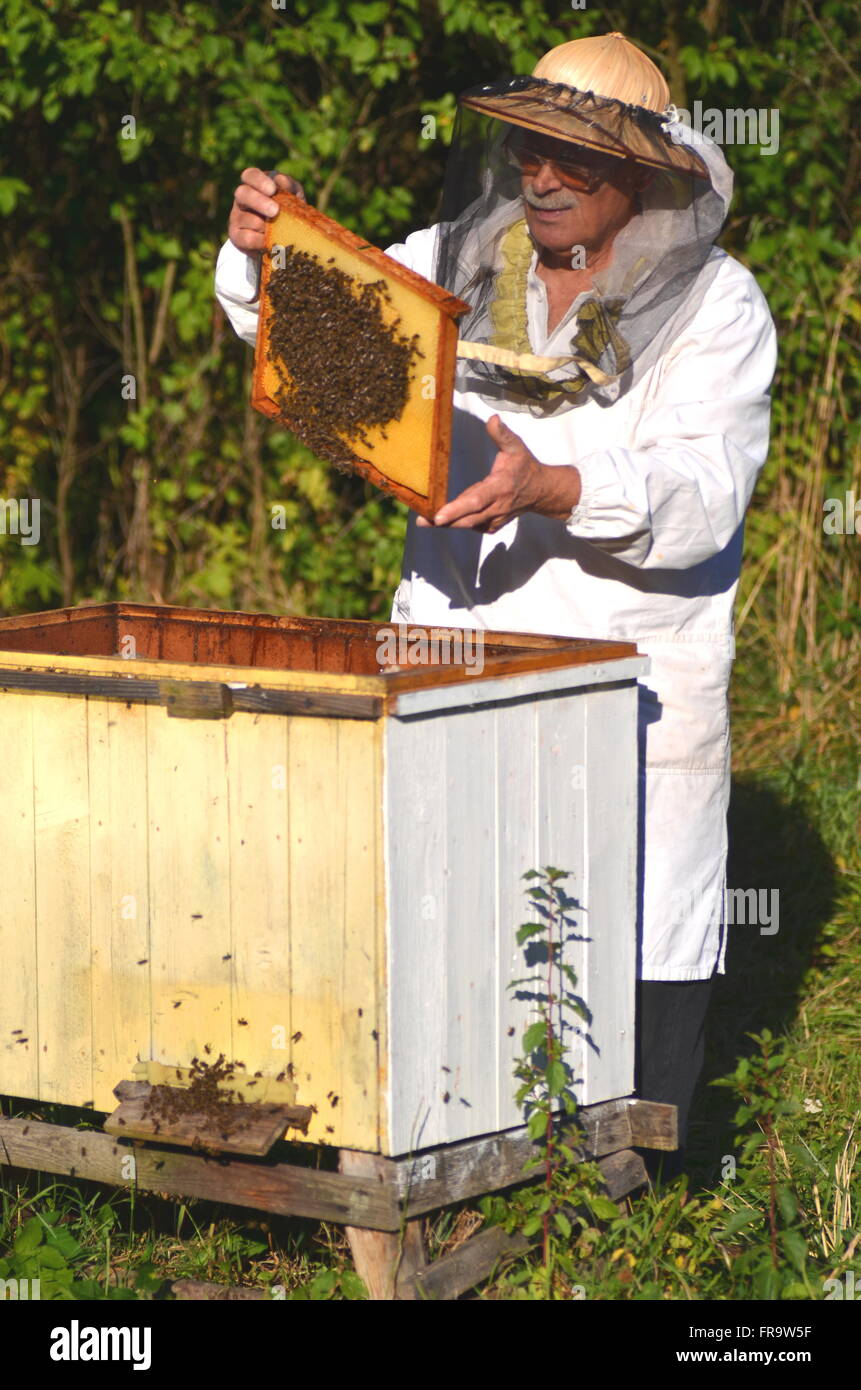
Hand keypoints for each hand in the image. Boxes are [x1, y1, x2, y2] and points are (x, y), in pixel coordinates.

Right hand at [228, 167, 305, 255]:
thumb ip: (290, 187)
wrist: (283, 241)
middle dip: (259, 202)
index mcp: (255, 186)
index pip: (250, 175)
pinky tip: (271, 242)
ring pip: (246, 218)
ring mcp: (237, 217)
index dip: (259, 181)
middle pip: (242, 193)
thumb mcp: (293, 198)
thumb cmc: (287, 214)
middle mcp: (242, 199)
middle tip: (275, 211)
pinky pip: (247, 238)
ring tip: (278, 231)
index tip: (272, 190)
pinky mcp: (237, 237)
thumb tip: (281, 180)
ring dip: (264, 225)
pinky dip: (261, 240)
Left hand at [416, 415, 581, 529]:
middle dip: (445, 521)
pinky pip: (472, 526)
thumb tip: (493, 419)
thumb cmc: (525, 467)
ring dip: (447, 524)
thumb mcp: (516, 446)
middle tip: (422, 521)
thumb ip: (502, 434)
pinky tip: (445, 518)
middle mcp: (497, 507)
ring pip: (467, 525)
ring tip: (425, 521)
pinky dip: (457, 523)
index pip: (475, 500)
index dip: (456, 509)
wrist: (540, 491)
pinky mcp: (492, 526)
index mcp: (500, 487)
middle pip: (467, 518)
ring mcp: (495, 519)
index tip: (438, 516)